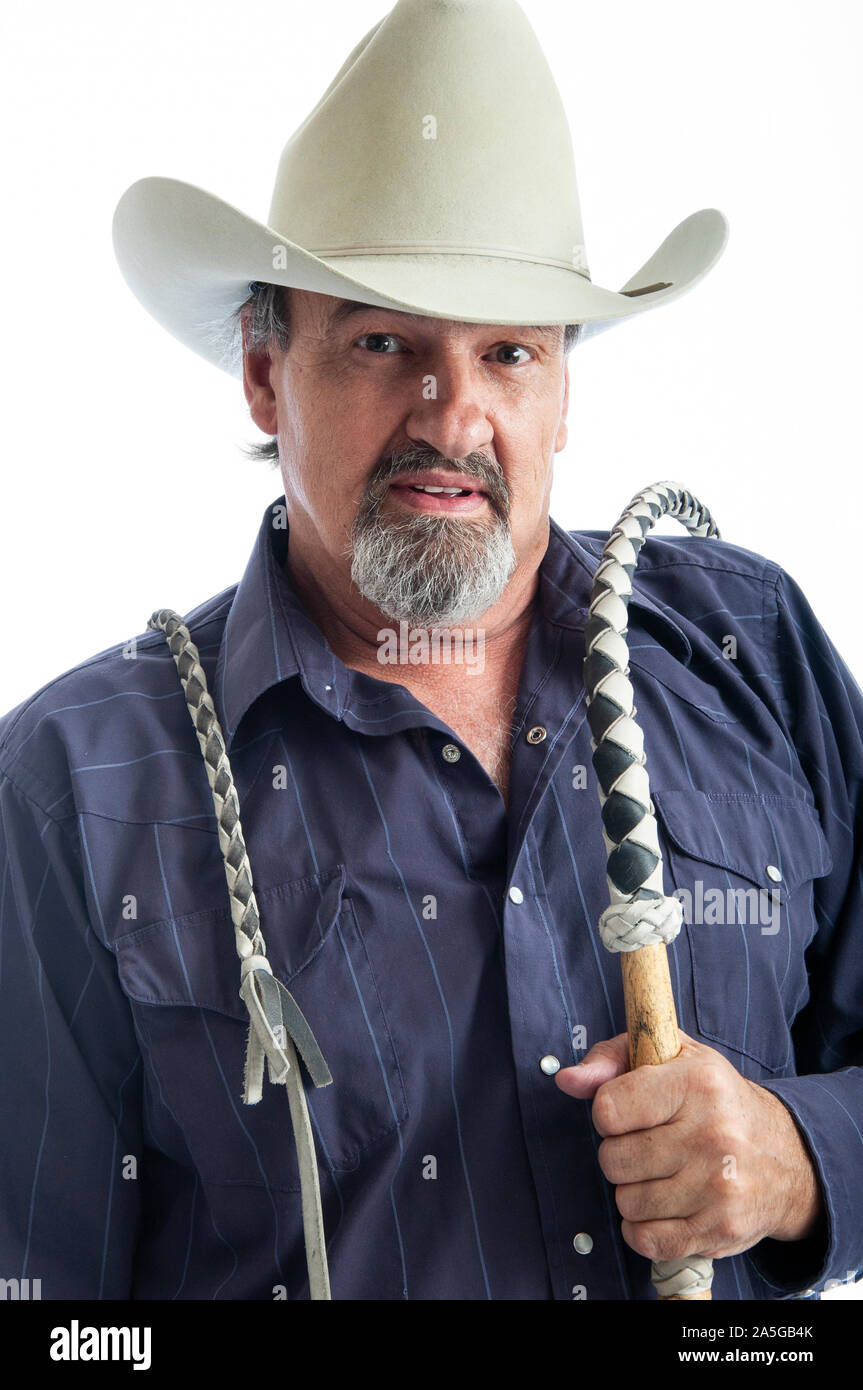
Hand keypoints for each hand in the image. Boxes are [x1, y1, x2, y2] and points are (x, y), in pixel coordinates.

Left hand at [555, 1030, 823, 1262]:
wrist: (785, 1157)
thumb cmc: (714, 1100)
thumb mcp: (671, 1057)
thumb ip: (611, 1059)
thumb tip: (567, 1080)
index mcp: (697, 1082)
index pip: (608, 1109)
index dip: (609, 1112)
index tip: (631, 1111)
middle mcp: (712, 1134)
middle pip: (612, 1159)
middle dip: (621, 1153)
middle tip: (651, 1144)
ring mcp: (718, 1186)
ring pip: (626, 1202)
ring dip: (635, 1191)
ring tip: (665, 1172)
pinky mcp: (720, 1229)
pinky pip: (645, 1240)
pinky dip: (644, 1228)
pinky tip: (666, 1205)